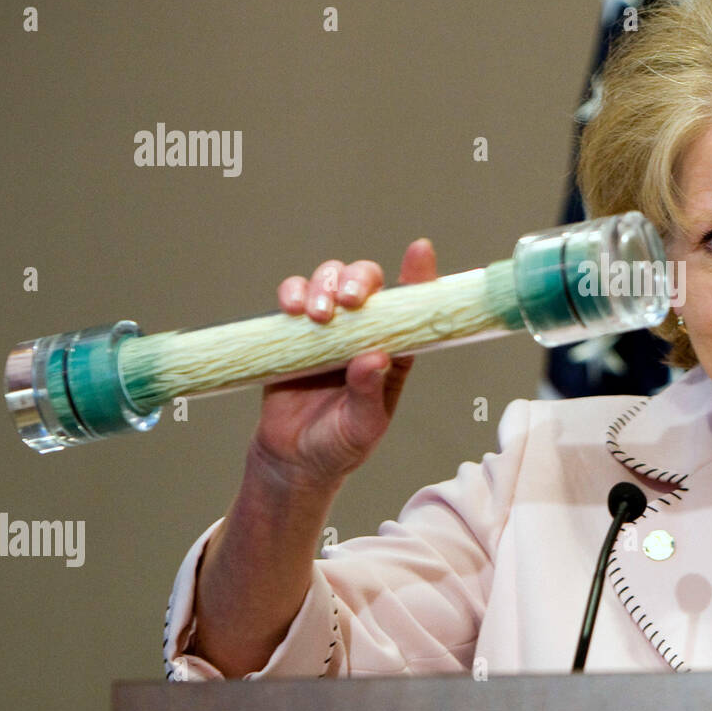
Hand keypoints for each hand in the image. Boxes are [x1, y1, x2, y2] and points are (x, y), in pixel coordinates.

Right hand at [247, 239, 436, 491]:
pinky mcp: (293, 333)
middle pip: (366, 281)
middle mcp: (363, 332)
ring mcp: (328, 329)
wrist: (292, 460)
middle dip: (358, 279)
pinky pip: (293, 297)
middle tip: (348, 301)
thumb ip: (368, 393)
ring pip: (329, 280)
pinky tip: (292, 309)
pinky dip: (292, 293)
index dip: (418, 275)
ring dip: (323, 285)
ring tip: (318, 315)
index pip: (412, 306)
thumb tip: (374, 357)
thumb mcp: (363, 426)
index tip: (420, 250)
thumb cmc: (338, 445)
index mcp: (393, 350)